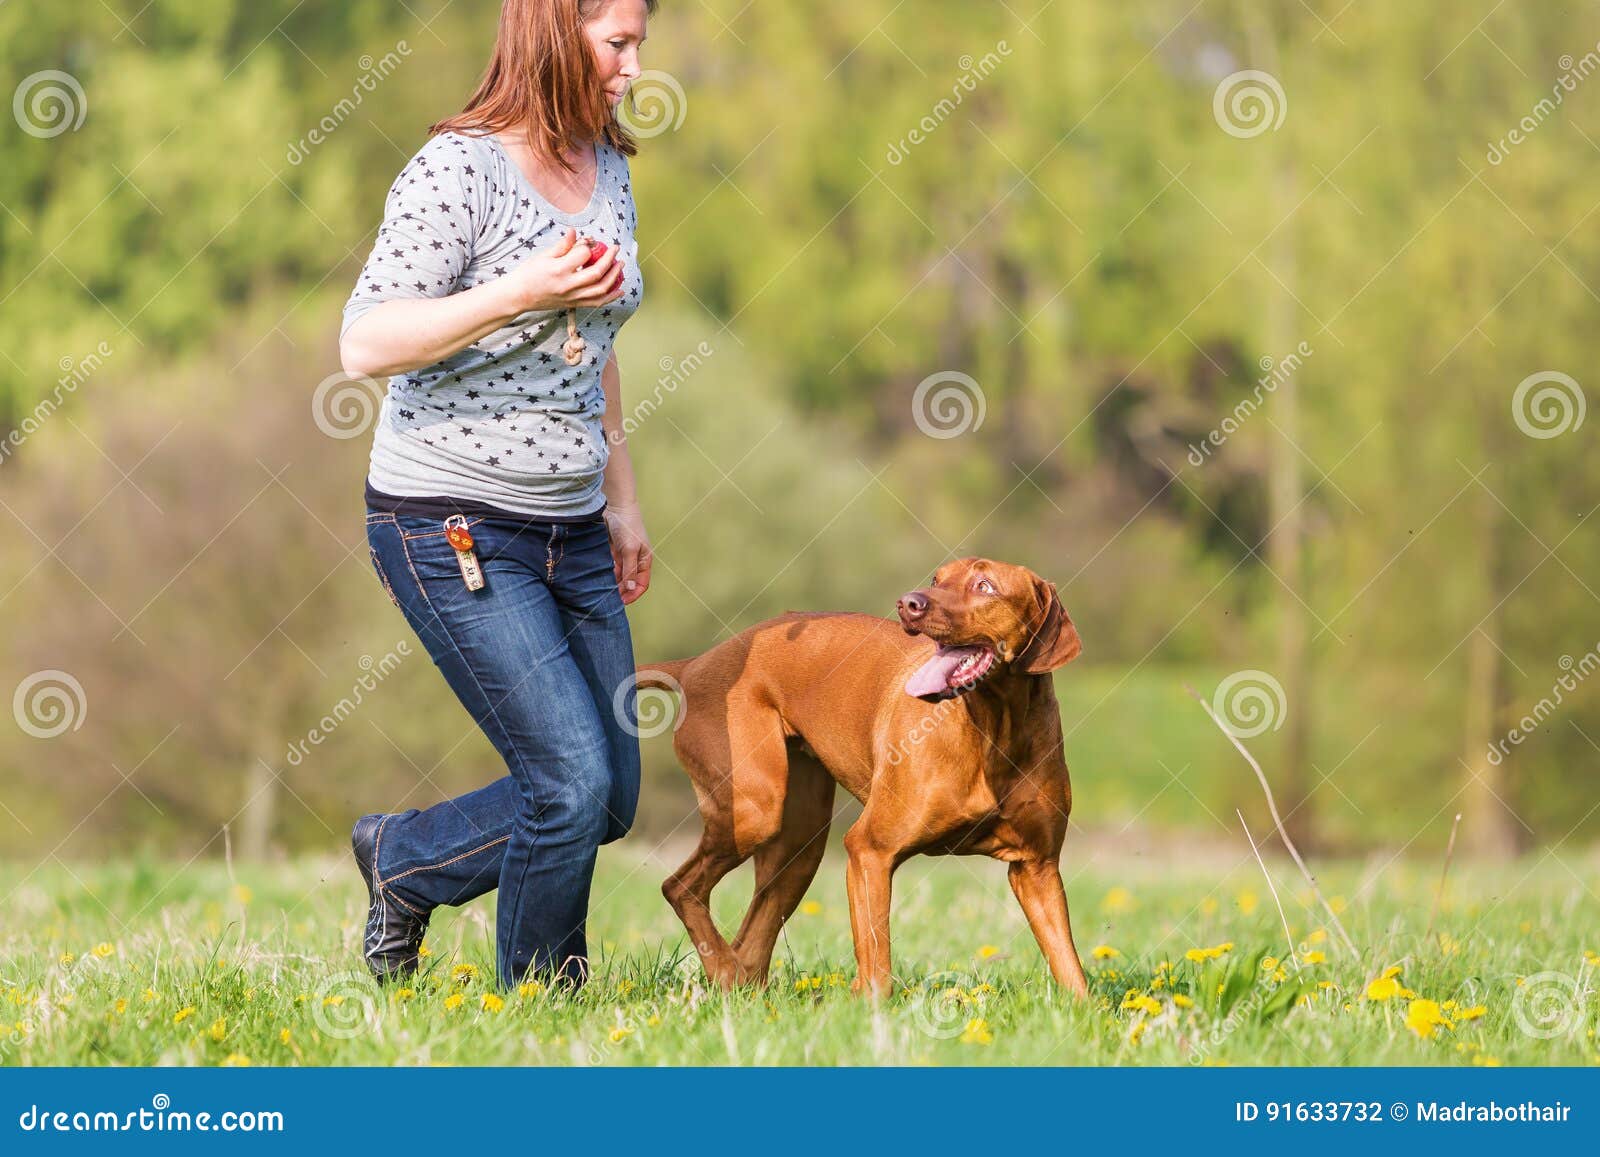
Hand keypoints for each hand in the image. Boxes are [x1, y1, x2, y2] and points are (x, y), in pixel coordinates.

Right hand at [500, 227, 625, 313]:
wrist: (519, 296)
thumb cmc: (529, 273)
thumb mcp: (543, 255)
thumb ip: (562, 245)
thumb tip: (575, 232)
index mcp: (558, 270)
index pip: (583, 255)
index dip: (589, 246)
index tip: (590, 242)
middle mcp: (567, 285)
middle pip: (597, 274)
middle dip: (610, 260)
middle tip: (615, 249)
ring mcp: (572, 297)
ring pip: (600, 290)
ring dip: (614, 277)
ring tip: (620, 265)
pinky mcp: (574, 305)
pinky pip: (597, 303)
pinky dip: (611, 296)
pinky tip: (620, 289)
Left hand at [603, 503, 651, 605]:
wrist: (616, 507)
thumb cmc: (628, 526)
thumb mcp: (630, 549)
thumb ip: (629, 570)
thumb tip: (629, 589)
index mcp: (644, 561)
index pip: (641, 584)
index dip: (633, 594)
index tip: (622, 602)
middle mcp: (634, 561)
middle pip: (628, 582)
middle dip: (620, 591)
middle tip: (608, 599)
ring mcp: (622, 557)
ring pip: (617, 576)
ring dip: (611, 583)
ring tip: (602, 591)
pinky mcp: (611, 552)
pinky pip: (608, 567)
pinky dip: (604, 574)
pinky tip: (597, 578)